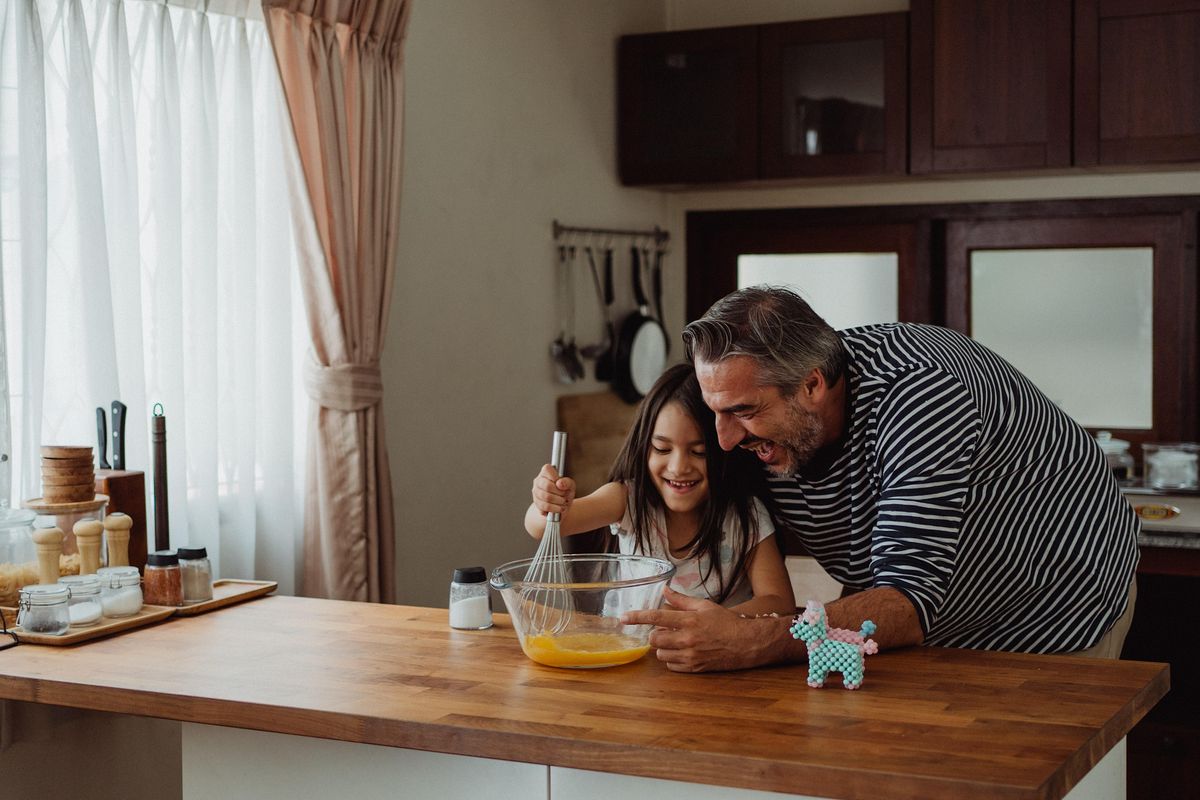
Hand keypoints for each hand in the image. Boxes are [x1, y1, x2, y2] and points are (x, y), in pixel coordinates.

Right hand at [531, 464, 574, 515]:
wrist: (563, 505)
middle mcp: (538, 481)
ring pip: (546, 497)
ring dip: (559, 501)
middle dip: (560, 492)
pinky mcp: (536, 503)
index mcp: (546, 472)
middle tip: (565, 495)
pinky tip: (560, 508)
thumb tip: (559, 484)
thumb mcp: (571, 485)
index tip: (562, 483)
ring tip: (564, 502)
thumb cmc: (566, 492)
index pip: (547, 469)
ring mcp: (536, 492)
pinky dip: (555, 508)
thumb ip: (567, 482)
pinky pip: (545, 506)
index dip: (555, 477)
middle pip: (547, 486)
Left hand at [621, 588, 794, 671]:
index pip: (655, 617)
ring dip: (663, 648)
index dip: (636, 617)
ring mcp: (691, 656)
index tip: (622, 617)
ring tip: (675, 641)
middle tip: (664, 630)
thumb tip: (665, 590)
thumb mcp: (704, 605)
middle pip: (654, 639)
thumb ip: (681, 600)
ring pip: (661, 655)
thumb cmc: (726, 622)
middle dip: (655, 634)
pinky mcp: (695, 668)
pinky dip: (672, 659)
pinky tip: (682, 652)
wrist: (747, 643)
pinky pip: (672, 666)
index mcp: (688, 620)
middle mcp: (687, 639)